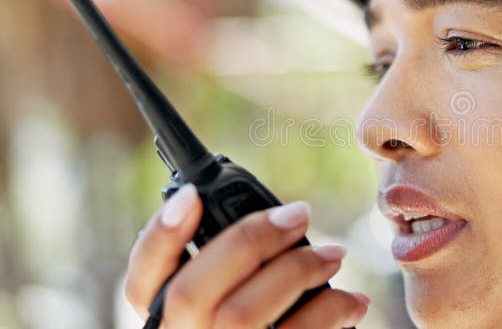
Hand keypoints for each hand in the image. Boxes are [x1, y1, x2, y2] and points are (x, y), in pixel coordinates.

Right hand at [124, 183, 368, 327]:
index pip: (140, 282)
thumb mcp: (226, 305)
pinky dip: (330, 312)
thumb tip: (272, 218)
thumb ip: (227, 269)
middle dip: (249, 240)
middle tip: (300, 213)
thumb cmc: (258, 328)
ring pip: (242, 314)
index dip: (160, 237)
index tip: (192, 195)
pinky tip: (351, 301)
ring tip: (334, 255)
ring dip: (297, 271)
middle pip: (192, 291)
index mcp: (166, 323)